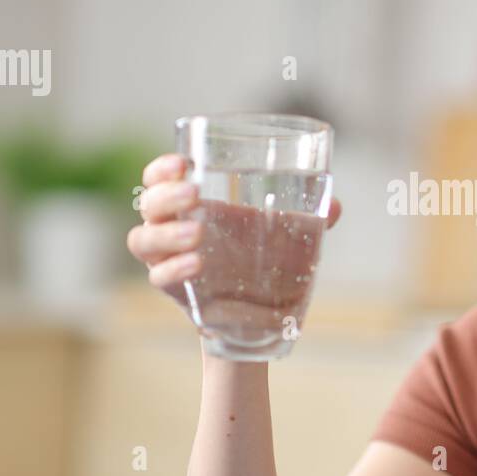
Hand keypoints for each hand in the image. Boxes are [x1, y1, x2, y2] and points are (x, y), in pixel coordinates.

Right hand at [126, 153, 341, 308]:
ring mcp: (168, 260)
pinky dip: (173, 270)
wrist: (257, 313)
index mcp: (190, 205)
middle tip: (194, 194)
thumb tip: (334, 207)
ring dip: (165, 234)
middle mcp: (171, 228)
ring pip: (142, 240)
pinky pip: (158, 278)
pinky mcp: (176, 291)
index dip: (162, 168)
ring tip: (196, 234)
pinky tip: (195, 265)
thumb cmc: (261, 256)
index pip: (159, 177)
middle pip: (148, 204)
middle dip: (165, 196)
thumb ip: (309, 218)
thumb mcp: (285, 233)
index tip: (183, 162)